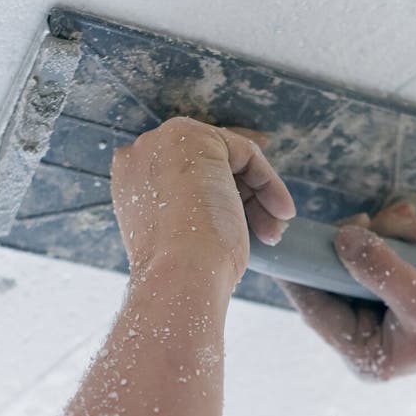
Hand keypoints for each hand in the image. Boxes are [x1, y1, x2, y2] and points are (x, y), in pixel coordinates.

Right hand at [110, 117, 295, 284]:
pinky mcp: (194, 137)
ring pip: (229, 159)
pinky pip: (245, 153)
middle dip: (245, 199)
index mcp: (132, 184)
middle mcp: (142, 156)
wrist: (179, 277)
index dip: (224, 196)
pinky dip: (269, 183)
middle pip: (209, 167)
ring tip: (275, 233)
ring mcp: (163, 142)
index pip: (187, 177)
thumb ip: (198, 212)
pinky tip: (282, 214)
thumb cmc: (186, 273)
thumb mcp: (187, 240)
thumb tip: (229, 207)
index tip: (252, 219)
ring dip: (260, 197)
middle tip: (269, 233)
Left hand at [275, 201, 415, 380]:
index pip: (315, 311)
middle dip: (353, 244)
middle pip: (332, 282)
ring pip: (354, 262)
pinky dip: (393, 234)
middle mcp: (364, 335)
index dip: (296, 275)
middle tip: (370, 218)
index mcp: (364, 352)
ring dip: (382, 234)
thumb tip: (341, 238)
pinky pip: (375, 253)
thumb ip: (381, 269)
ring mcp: (376, 311)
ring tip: (414, 223)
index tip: (280, 241)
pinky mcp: (390, 288)